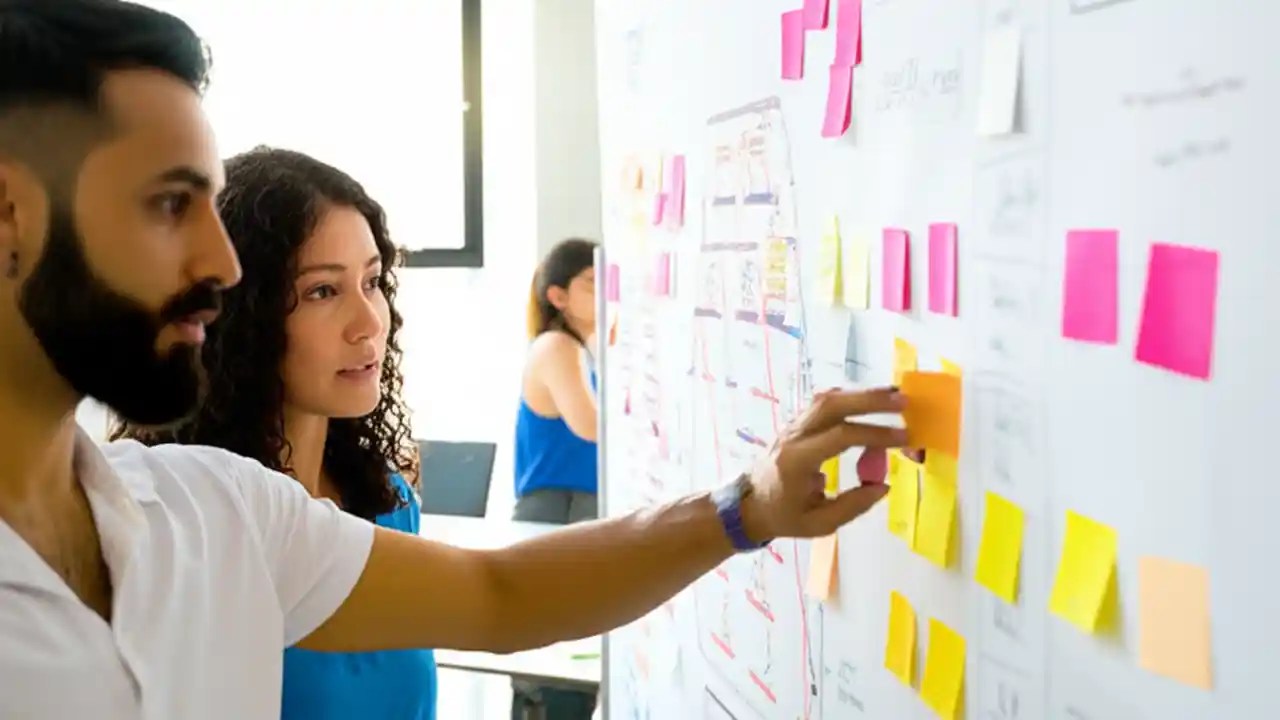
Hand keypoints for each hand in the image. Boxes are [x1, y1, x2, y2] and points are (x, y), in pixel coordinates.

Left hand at [741, 387, 906, 540]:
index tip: (904, 437)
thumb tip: (883, 486)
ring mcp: (793, 426)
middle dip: (870, 401)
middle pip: (832, 406)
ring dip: (861, 394)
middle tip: (903, 402)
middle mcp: (793, 437)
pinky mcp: (797, 424)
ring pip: (827, 399)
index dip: (874, 434)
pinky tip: (870, 402)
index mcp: (797, 461)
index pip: (840, 437)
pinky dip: (849, 399)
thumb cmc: (783, 515)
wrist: (748, 504)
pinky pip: (823, 404)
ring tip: (894, 396)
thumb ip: (853, 506)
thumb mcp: (819, 523)